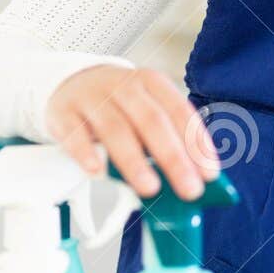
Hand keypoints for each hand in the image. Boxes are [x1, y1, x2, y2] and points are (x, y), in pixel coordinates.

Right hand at [45, 65, 219, 199]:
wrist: (71, 83)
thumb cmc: (118, 105)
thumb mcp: (144, 110)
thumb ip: (166, 139)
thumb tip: (191, 177)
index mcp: (152, 83)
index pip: (179, 111)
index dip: (196, 143)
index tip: (209, 174)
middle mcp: (124, 86)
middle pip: (152, 121)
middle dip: (173, 158)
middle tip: (189, 189)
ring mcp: (92, 98)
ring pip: (115, 129)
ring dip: (135, 161)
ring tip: (150, 187)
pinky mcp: (64, 113)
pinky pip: (75, 134)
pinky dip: (86, 153)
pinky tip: (97, 171)